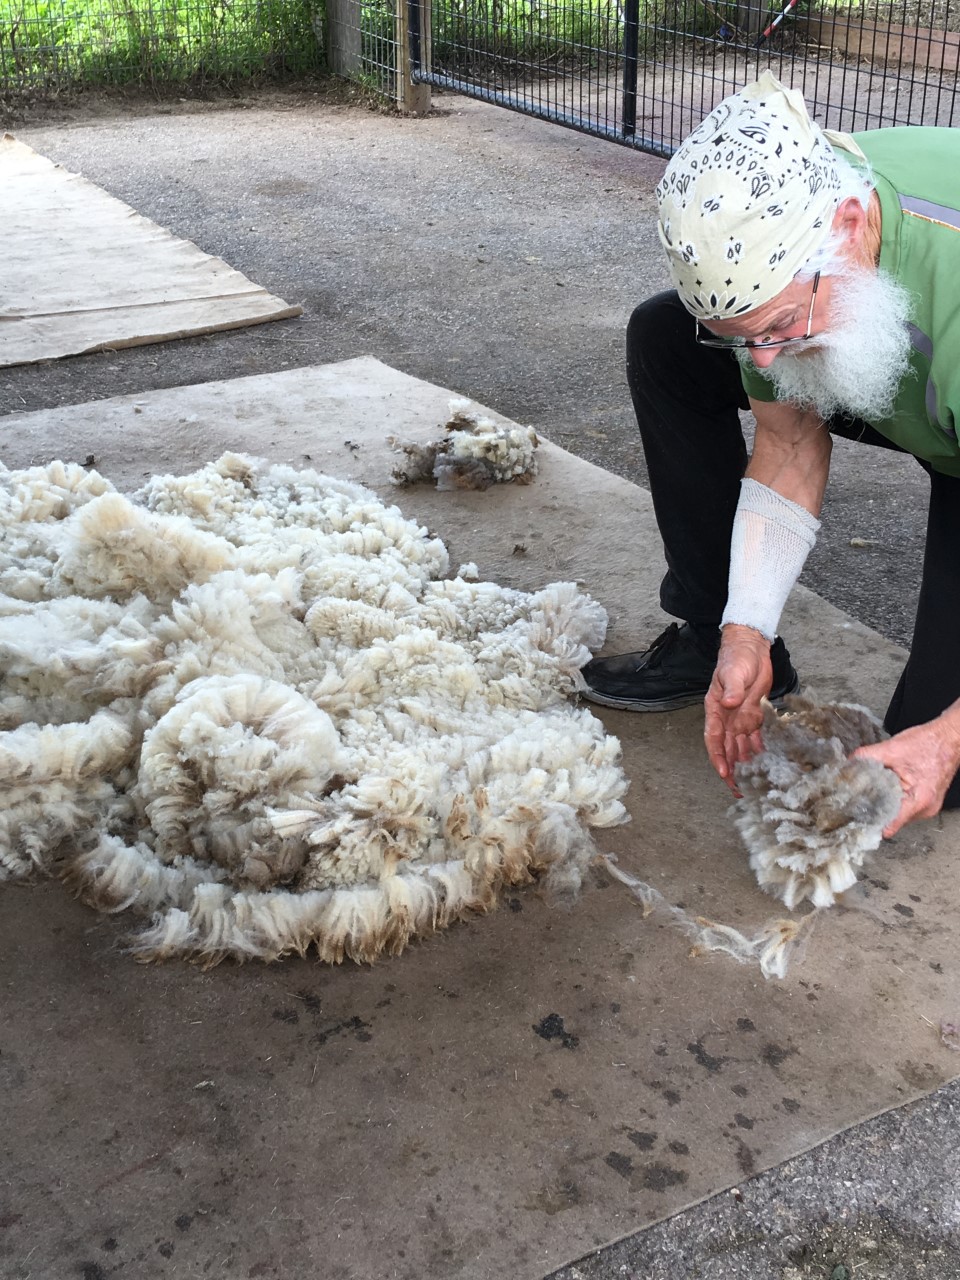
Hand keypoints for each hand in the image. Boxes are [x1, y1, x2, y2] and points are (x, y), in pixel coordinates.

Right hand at [704, 624, 773, 792]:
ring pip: (741, 747)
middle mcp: (727, 718)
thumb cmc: (737, 657)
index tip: (724, 773)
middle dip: (732, 769)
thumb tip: (729, 702)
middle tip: (738, 789)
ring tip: (752, 783)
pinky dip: (759, 751)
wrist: (752, 647)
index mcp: (716, 709)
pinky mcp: (755, 715)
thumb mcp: (733, 672)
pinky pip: (756, 738)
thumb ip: (731, 688)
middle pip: (728, 749)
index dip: (718, 757)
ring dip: (745, 765)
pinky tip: (766, 764)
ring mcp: (740, 718)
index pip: (715, 739)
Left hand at [853, 710, 959, 836]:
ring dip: (886, 802)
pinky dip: (895, 798)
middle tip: (858, 799)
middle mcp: (925, 809)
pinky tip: (888, 787)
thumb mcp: (892, 748)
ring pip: (898, 813)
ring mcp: (928, 807)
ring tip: (875, 789)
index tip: (855, 820)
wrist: (950, 738)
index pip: (890, 826)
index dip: (870, 823)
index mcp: (918, 800)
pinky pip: (905, 806)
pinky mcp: (927, 802)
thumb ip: (866, 757)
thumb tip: (847, 764)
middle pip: (891, 820)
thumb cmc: (929, 743)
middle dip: (875, 809)